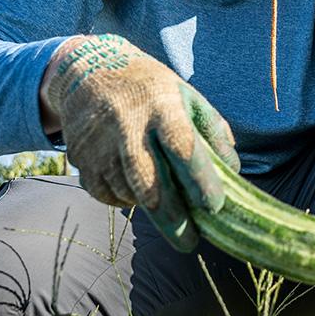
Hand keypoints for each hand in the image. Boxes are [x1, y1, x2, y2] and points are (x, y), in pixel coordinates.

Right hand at [43, 34, 237, 250]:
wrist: (88, 71)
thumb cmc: (150, 88)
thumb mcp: (186, 95)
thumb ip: (214, 131)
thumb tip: (234, 172)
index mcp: (161, 106)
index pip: (183, 146)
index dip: (199, 179)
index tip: (214, 207)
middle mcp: (127, 124)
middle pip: (149, 183)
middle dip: (172, 220)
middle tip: (190, 244)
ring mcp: (100, 142)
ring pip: (128, 193)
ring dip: (148, 206)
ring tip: (162, 201)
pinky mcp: (80, 156)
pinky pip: (104, 194)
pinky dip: (122, 200)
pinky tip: (132, 189)